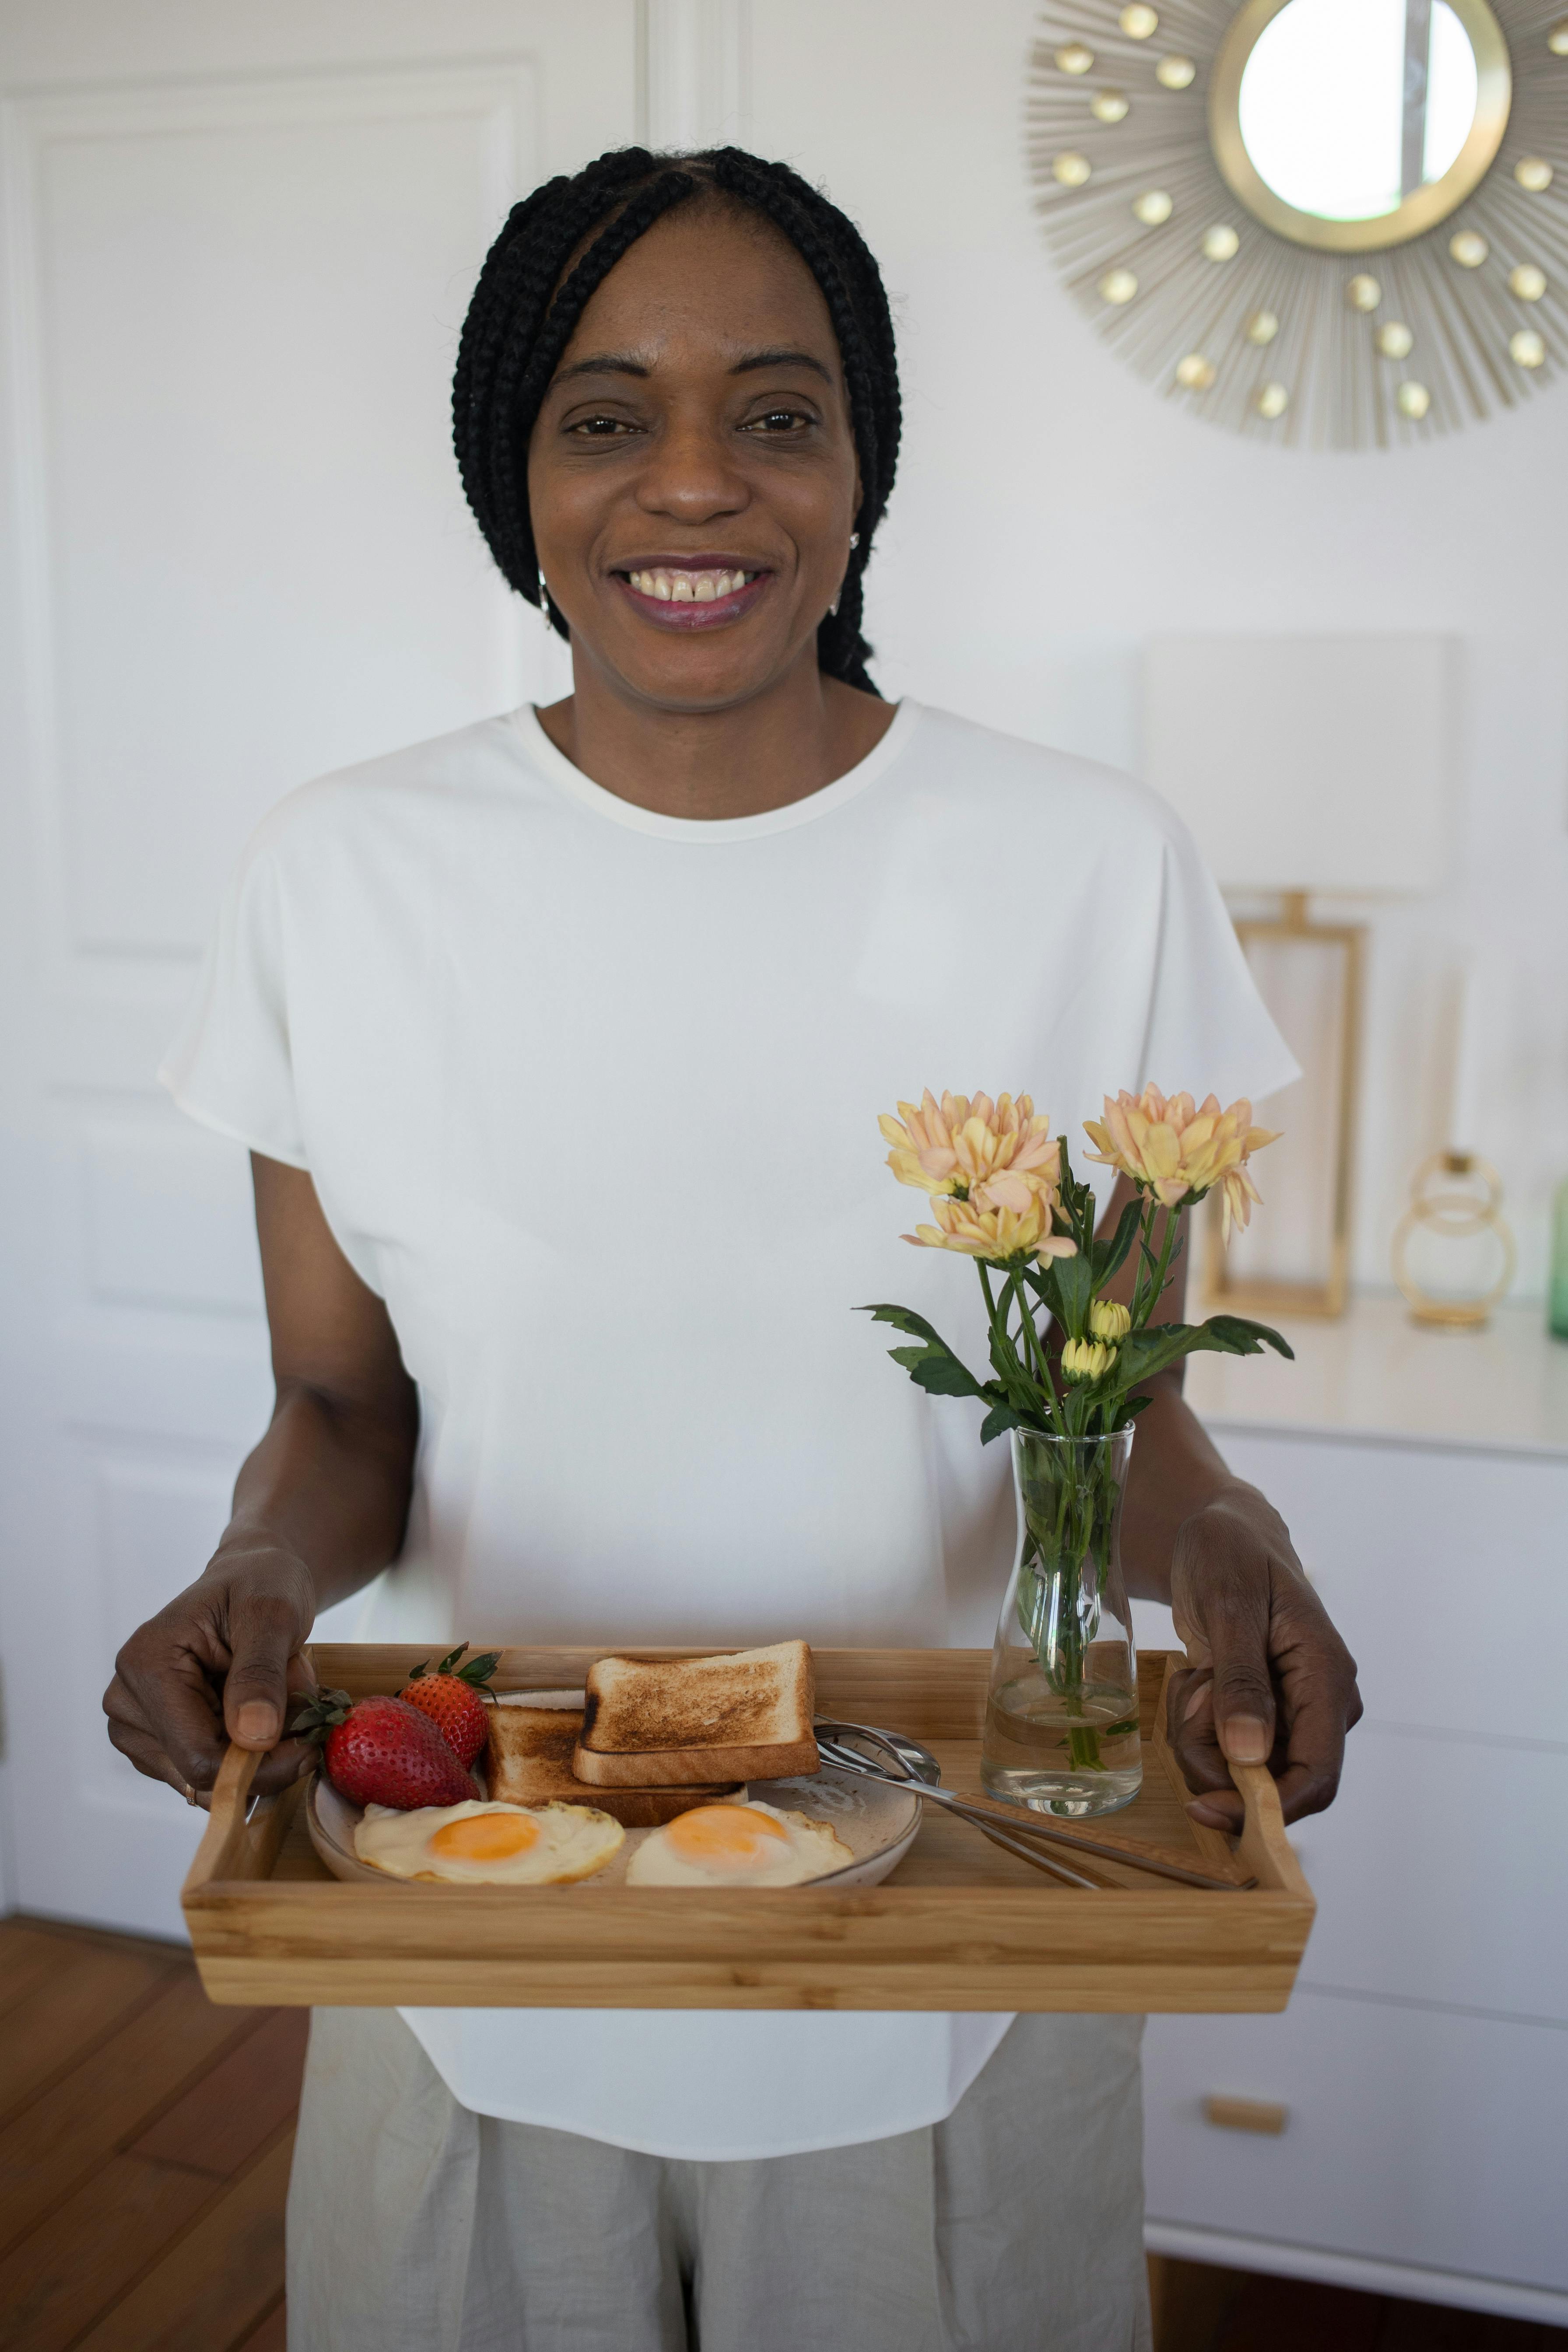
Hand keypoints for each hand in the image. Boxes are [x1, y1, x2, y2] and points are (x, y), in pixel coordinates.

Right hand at [103, 1543, 320, 1808]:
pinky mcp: (155, 1742)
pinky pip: (207, 1772)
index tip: (309, 1748)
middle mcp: (127, 1701)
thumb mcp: (273, 1614)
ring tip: (275, 1695)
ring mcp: (136, 1726)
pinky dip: (244, 1752)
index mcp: (145, 1665)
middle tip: (302, 1708)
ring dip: (256, 1750)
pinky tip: (257, 1710)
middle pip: (199, 1774)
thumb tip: (253, 1737)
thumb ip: (261, 1674)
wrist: (253, 1578)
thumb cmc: (261, 1583)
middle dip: (261, 1753)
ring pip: (206, 1779)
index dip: (258, 1766)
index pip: (197, 1755)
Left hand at [1165, 1483, 1361, 1831]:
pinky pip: (1223, 1750)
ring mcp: (1293, 1714)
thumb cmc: (1230, 1553)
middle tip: (1187, 1692)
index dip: (1268, 1808)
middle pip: (1270, 1782)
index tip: (1206, 1810)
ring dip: (1198, 1735)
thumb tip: (1249, 1755)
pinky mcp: (1264, 1715)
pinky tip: (1196, 1678)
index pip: (1317, 1776)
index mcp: (1328, 1678)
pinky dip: (1197, 1725)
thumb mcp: (1229, 1605)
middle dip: (1214, 1757)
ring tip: (1193, 1673)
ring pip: (1239, 1771)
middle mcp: (1321, 1707)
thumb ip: (1240, 1680)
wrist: (1221, 1533)